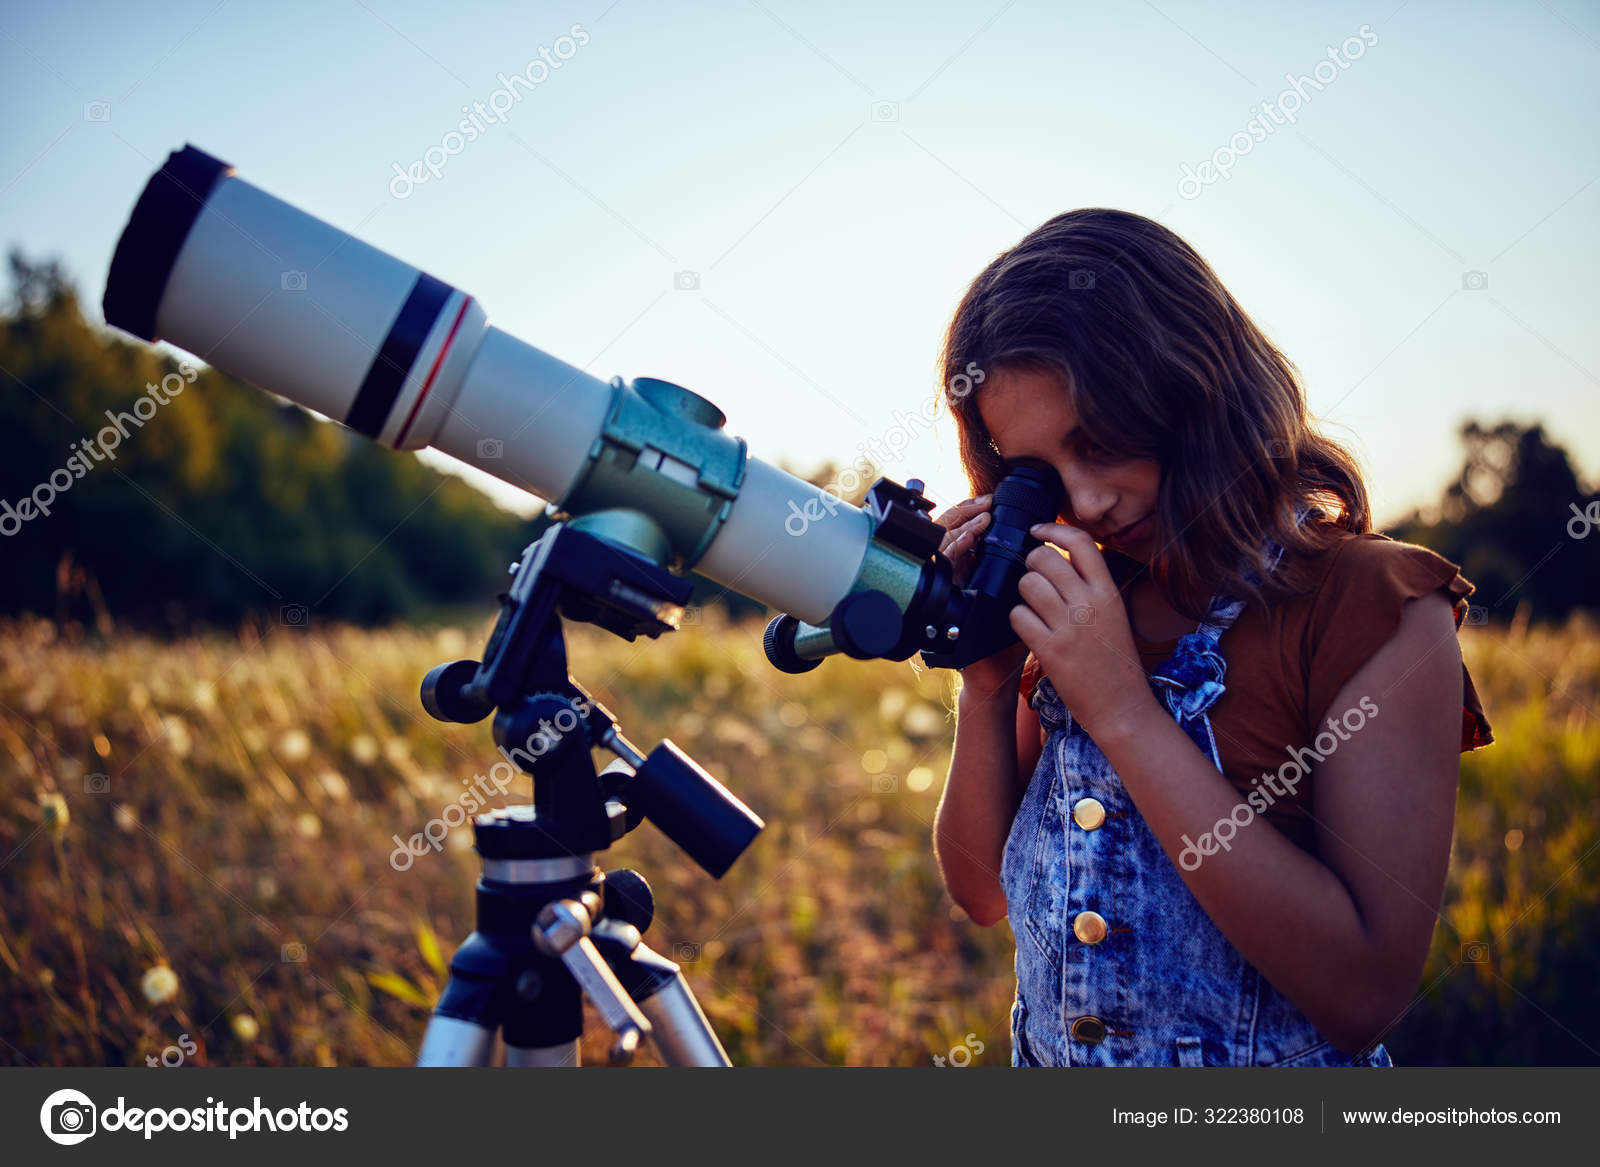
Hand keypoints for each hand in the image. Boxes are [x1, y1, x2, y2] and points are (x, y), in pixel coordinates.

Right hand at [934, 493, 1027, 697]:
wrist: (997, 674)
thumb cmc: (1019, 638)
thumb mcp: (1033, 600)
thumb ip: (1038, 574)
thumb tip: (1054, 542)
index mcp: (981, 569)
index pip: (970, 529)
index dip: (975, 511)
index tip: (993, 502)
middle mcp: (960, 573)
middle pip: (952, 529)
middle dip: (966, 512)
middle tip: (985, 503)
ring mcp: (949, 584)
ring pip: (943, 543)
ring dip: (961, 527)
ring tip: (980, 519)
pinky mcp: (943, 597)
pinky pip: (943, 567)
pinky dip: (954, 550)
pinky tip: (969, 540)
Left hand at [1009, 522, 1157, 741]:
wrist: (1123, 706)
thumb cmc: (1115, 661)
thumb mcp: (1114, 614)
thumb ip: (1091, 588)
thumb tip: (1058, 562)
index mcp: (1108, 591)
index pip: (1080, 542)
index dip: (1053, 530)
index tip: (1037, 531)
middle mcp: (1090, 603)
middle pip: (1044, 558)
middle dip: (1030, 565)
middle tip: (1033, 580)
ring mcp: (1070, 627)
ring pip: (1027, 584)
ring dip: (1022, 593)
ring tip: (1032, 608)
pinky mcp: (1051, 650)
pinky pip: (1018, 616)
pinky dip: (1017, 620)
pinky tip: (1028, 629)